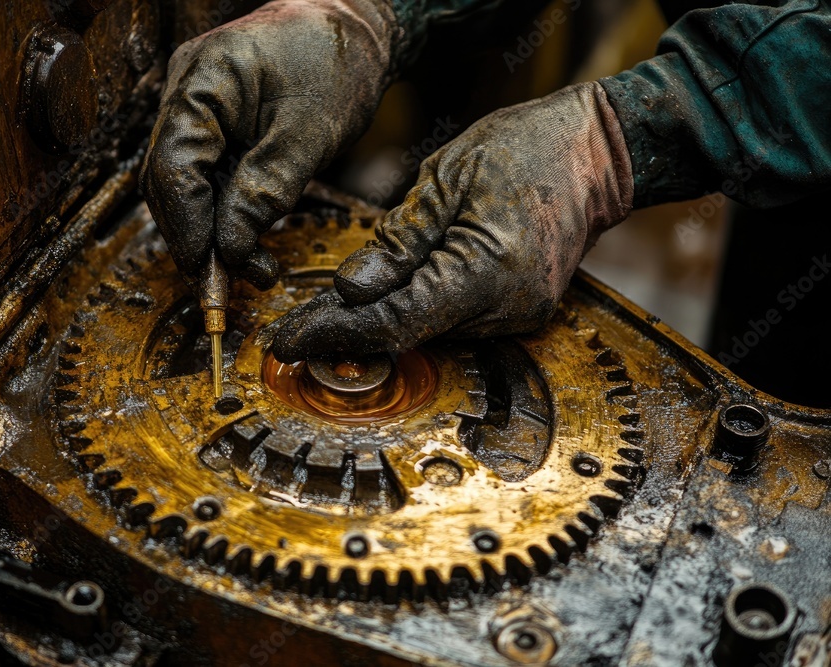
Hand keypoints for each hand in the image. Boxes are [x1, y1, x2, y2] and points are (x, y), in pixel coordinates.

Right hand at [141, 0, 396, 290]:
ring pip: (187, 185)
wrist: (355, 26)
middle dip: (197, 237)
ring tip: (252, 269)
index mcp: (202, 78)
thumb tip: (231, 247)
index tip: (209, 270)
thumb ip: (267, 188)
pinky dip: (225, 213)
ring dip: (212, 232)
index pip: (173, 165)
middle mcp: (187, 91)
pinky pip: (209, 176)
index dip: (187, 226)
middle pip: (169, 180)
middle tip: (227, 286)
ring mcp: (198, 107)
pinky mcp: (217, 124)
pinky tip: (248, 242)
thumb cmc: (338, 58)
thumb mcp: (310, 131)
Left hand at [272, 82, 633, 361]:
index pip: (393, 321)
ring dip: (378, 327)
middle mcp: (505, 310)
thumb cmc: (523, 150)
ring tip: (324, 317)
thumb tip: (351, 289)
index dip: (334, 333)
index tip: (287, 340)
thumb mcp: (446, 179)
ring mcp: (517, 317)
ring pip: (429, 334)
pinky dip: (413, 315)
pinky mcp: (520, 314)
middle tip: (293, 332)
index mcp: (485, 272)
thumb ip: (398, 241)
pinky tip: (380, 303)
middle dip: (346, 334)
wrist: (597, 155)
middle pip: (408, 337)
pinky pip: (452, 323)